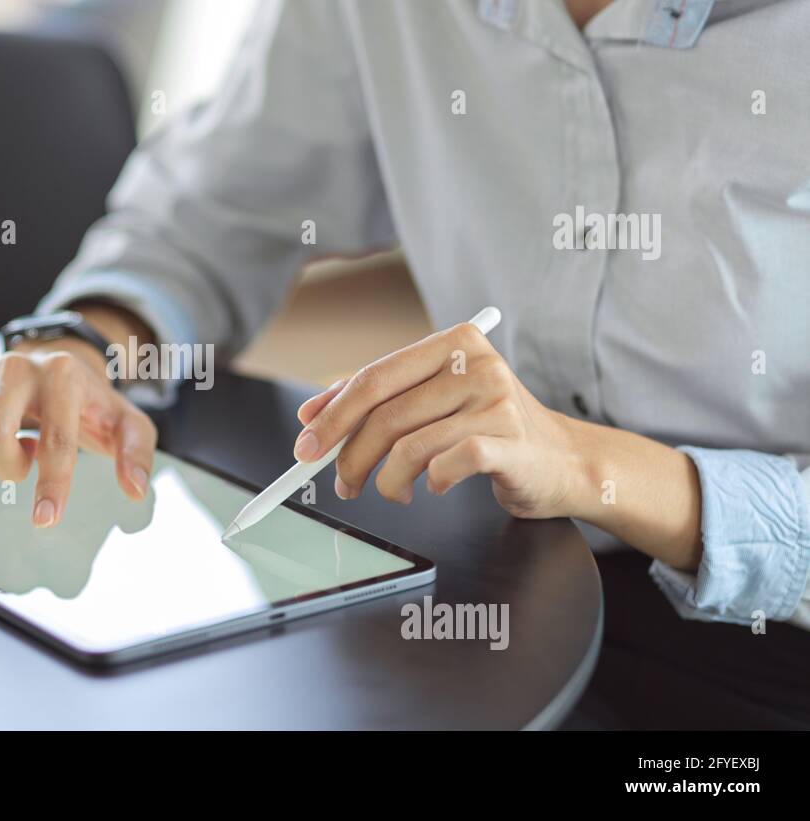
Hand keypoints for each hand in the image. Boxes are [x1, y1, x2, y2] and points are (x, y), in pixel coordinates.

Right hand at [0, 335, 156, 528]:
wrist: (58, 367)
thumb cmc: (90, 404)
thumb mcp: (126, 424)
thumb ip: (137, 454)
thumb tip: (134, 489)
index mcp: (61, 373)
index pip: (54, 439)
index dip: (50, 485)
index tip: (46, 520)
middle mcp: (16, 366)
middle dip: (6, 469)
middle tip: (24, 467)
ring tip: (9, 449)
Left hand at [295, 322, 584, 518]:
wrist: (564, 461)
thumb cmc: (491, 430)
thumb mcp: (435, 403)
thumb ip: (380, 401)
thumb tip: (312, 413)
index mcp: (453, 343)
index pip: (374, 377)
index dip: (332, 416)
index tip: (305, 446)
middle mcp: (476, 363)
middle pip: (385, 414)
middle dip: (350, 455)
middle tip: (341, 483)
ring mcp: (496, 401)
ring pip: (409, 447)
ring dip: (389, 481)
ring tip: (394, 491)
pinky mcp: (510, 442)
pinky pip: (445, 466)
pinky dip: (431, 483)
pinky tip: (436, 486)